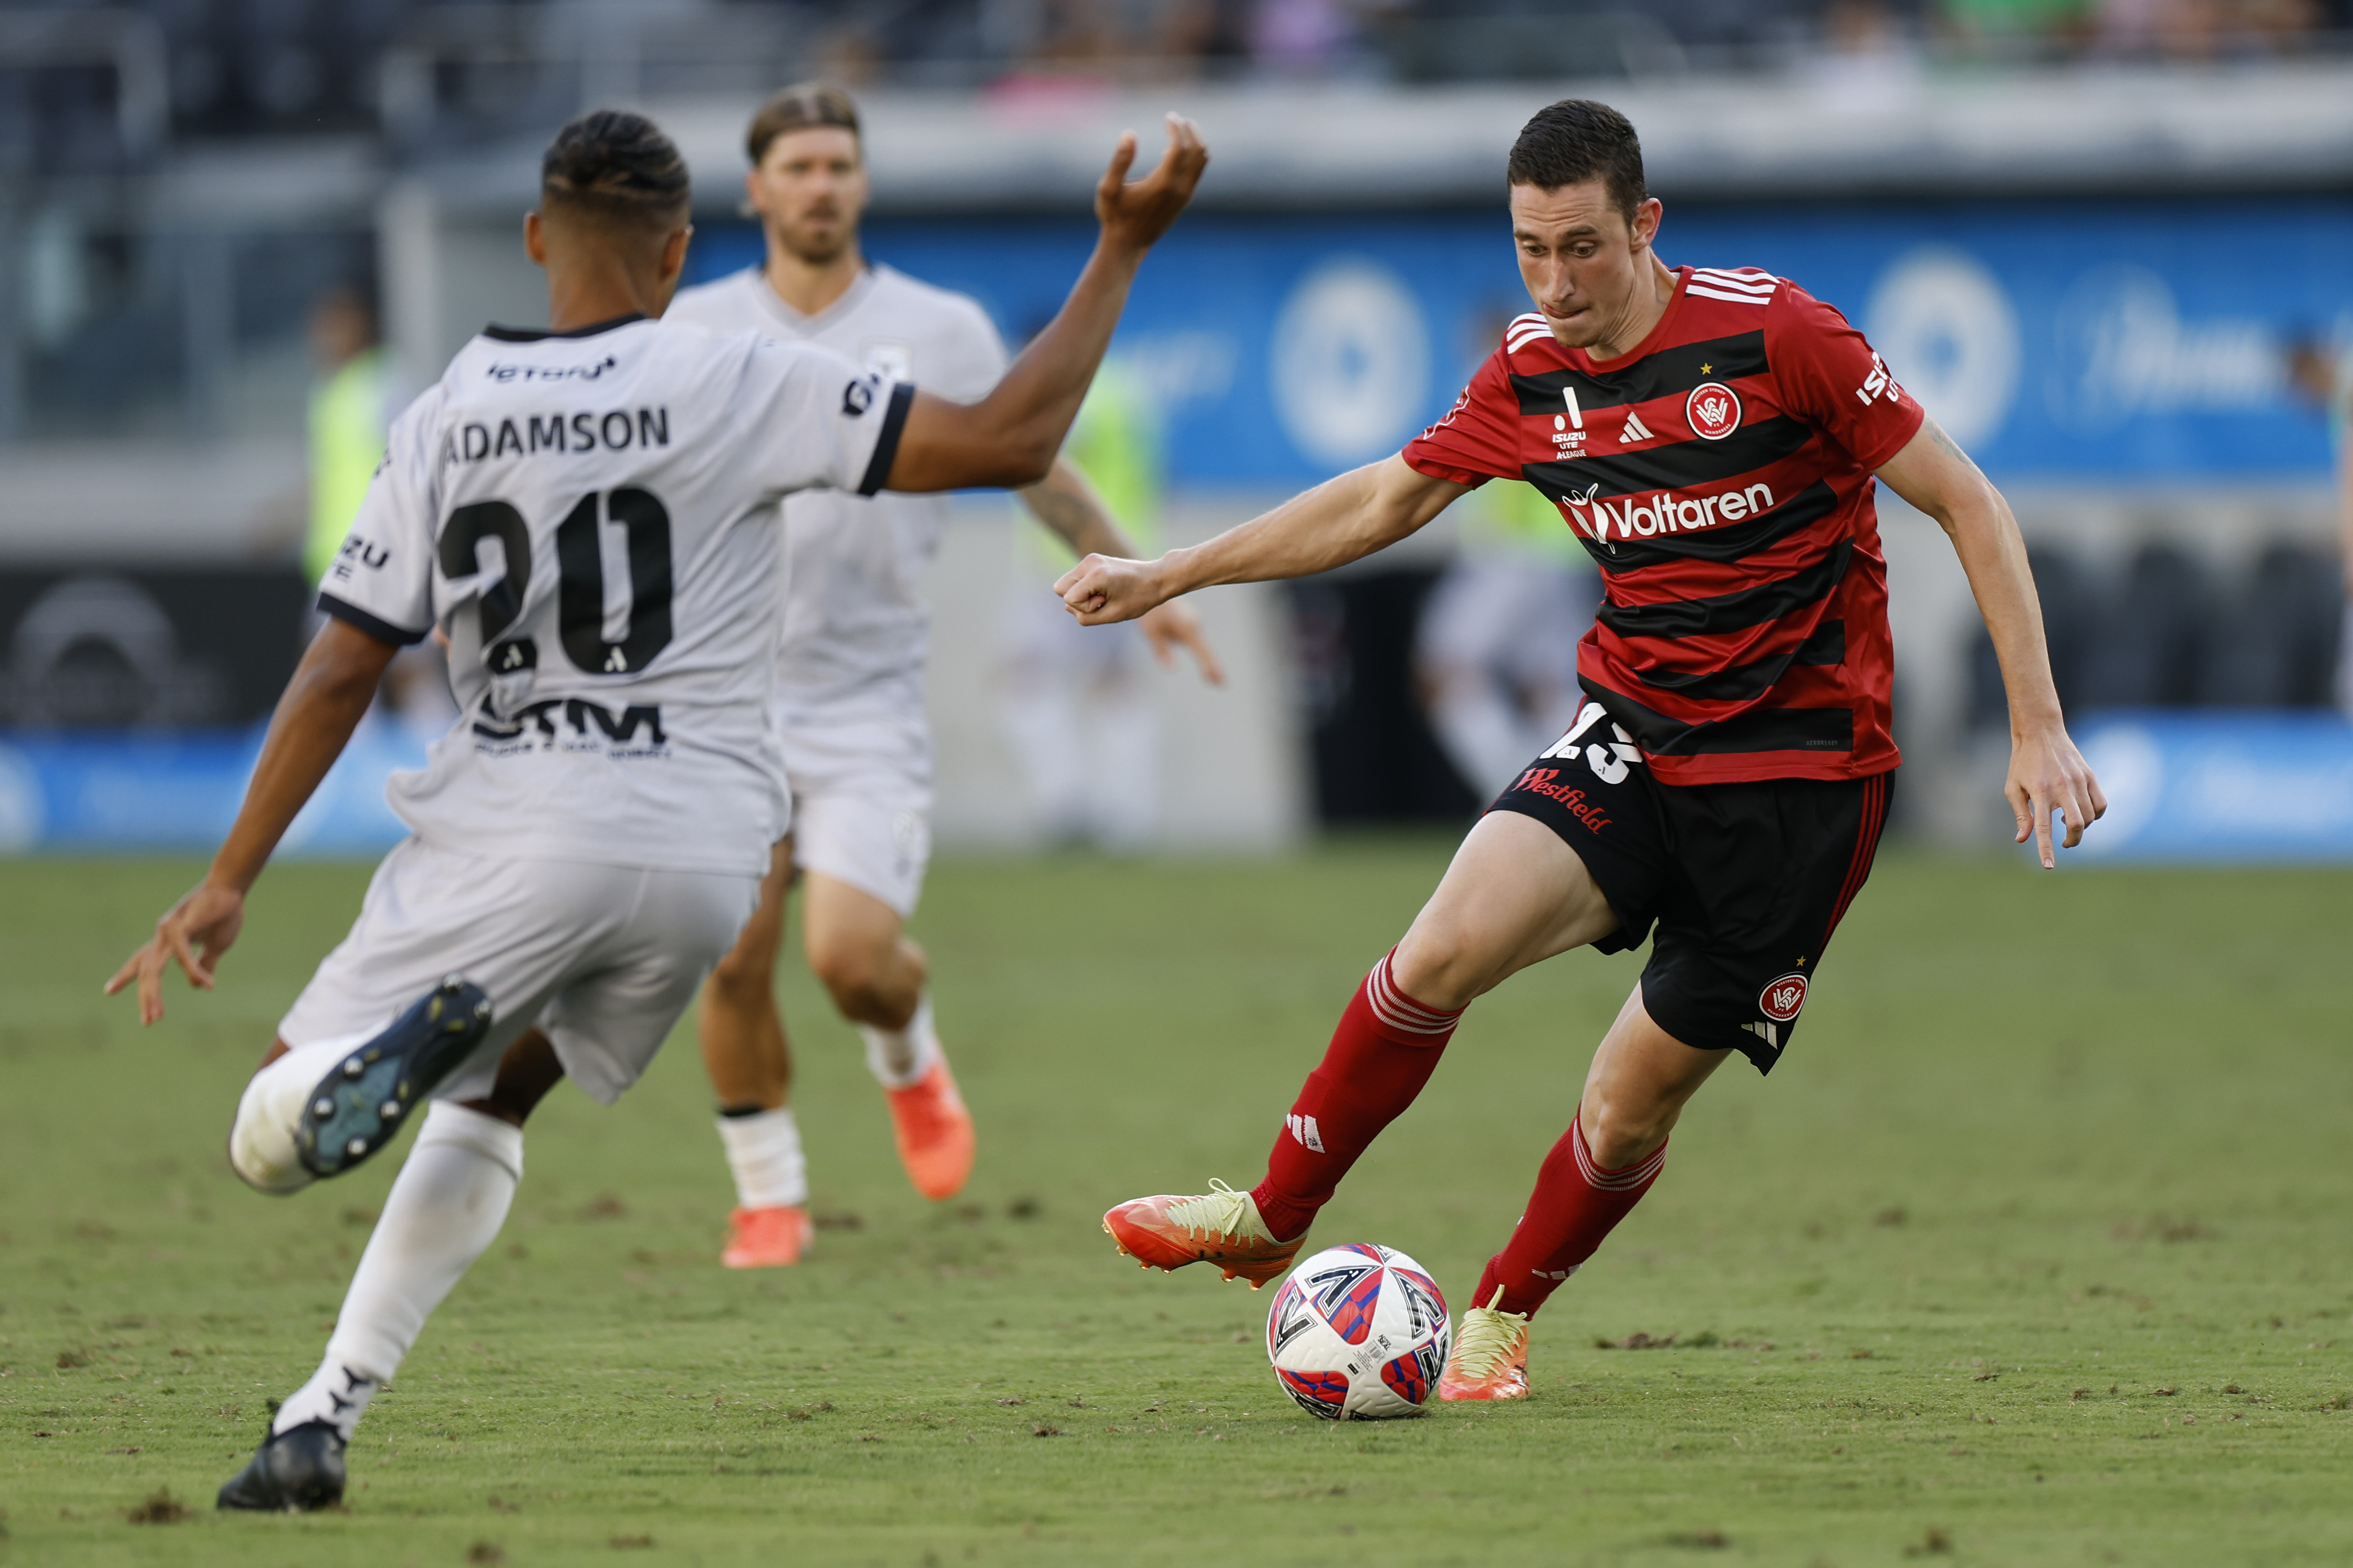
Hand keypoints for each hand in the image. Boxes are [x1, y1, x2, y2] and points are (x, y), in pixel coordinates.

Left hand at [103, 879, 246, 1024]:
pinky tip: (205, 984)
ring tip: (157, 1016)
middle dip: (145, 996)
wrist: (230, 888)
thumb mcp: (216, 945)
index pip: (142, 961)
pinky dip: (192, 971)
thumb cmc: (223, 912)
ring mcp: (168, 931)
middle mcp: (161, 936)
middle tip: (147, 1021)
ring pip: (154, 968)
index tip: (108, 991)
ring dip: (153, 993)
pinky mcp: (182, 926)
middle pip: (146, 970)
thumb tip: (196, 986)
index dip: (126, 976)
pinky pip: (183, 955)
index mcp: (168, 940)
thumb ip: (204, 963)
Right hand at [1056, 552, 1168, 625]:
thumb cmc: (1138, 599)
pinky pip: (1076, 579)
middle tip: (1103, 599)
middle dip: (1077, 600)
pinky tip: (1104, 588)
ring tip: (1104, 594)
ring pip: (1065, 583)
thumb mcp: (1112, 616)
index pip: (1069, 599)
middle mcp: (1089, 563)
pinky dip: (1085, 587)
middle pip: (1060, 588)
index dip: (1085, 608)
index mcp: (1095, 574)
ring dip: (1081, 594)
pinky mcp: (1092, 560)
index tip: (1105, 602)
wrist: (1157, 578)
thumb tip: (1067, 607)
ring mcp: (1090, 559)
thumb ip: (1085, 617)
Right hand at [1094, 115, 1207, 256]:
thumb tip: (1129, 133)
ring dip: (1195, 140)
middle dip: (1190, 130)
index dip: (1176, 128)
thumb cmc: (1114, 216)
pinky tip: (1173, 151)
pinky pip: (1197, 171)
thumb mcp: (1108, 189)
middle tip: (1177, 118)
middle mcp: (1179, 189)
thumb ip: (1119, 161)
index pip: (1179, 147)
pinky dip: (1193, 155)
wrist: (1128, 245)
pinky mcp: (1185, 199)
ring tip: (1182, 127)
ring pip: (1202, 160)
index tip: (1168, 116)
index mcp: (1162, 184)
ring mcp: (1185, 195)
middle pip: (1197, 150)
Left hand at [1138, 599, 1224, 684]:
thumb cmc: (1149, 610)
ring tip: (1212, 676)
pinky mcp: (1189, 617)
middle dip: (1211, 665)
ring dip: (1202, 655)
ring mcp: (1193, 620)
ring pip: (1199, 642)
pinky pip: (1194, 636)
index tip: (1220, 680)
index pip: (1203, 652)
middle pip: (1205, 649)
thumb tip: (1171, 669)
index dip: (1210, 667)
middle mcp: (1195, 624)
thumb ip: (1162, 650)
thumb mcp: (1151, 632)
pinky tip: (1186, 647)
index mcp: (1188, 628)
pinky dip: (1195, 646)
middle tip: (1221, 683)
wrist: (1151, 584)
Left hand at [2007, 723, 2106, 868]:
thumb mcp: (2013, 788)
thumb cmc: (2022, 762)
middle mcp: (2062, 788)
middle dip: (2073, 840)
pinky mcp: (2090, 776)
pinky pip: (2101, 804)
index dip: (2045, 849)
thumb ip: (2021, 815)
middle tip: (2065, 844)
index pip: (2043, 828)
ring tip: (2066, 821)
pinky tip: (2081, 812)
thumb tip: (2023, 840)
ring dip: (2082, 827)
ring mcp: (2079, 781)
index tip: (2048, 866)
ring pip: (2091, 816)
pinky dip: (2095, 815)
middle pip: (2077, 824)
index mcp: (2039, 792)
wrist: (2041, 732)